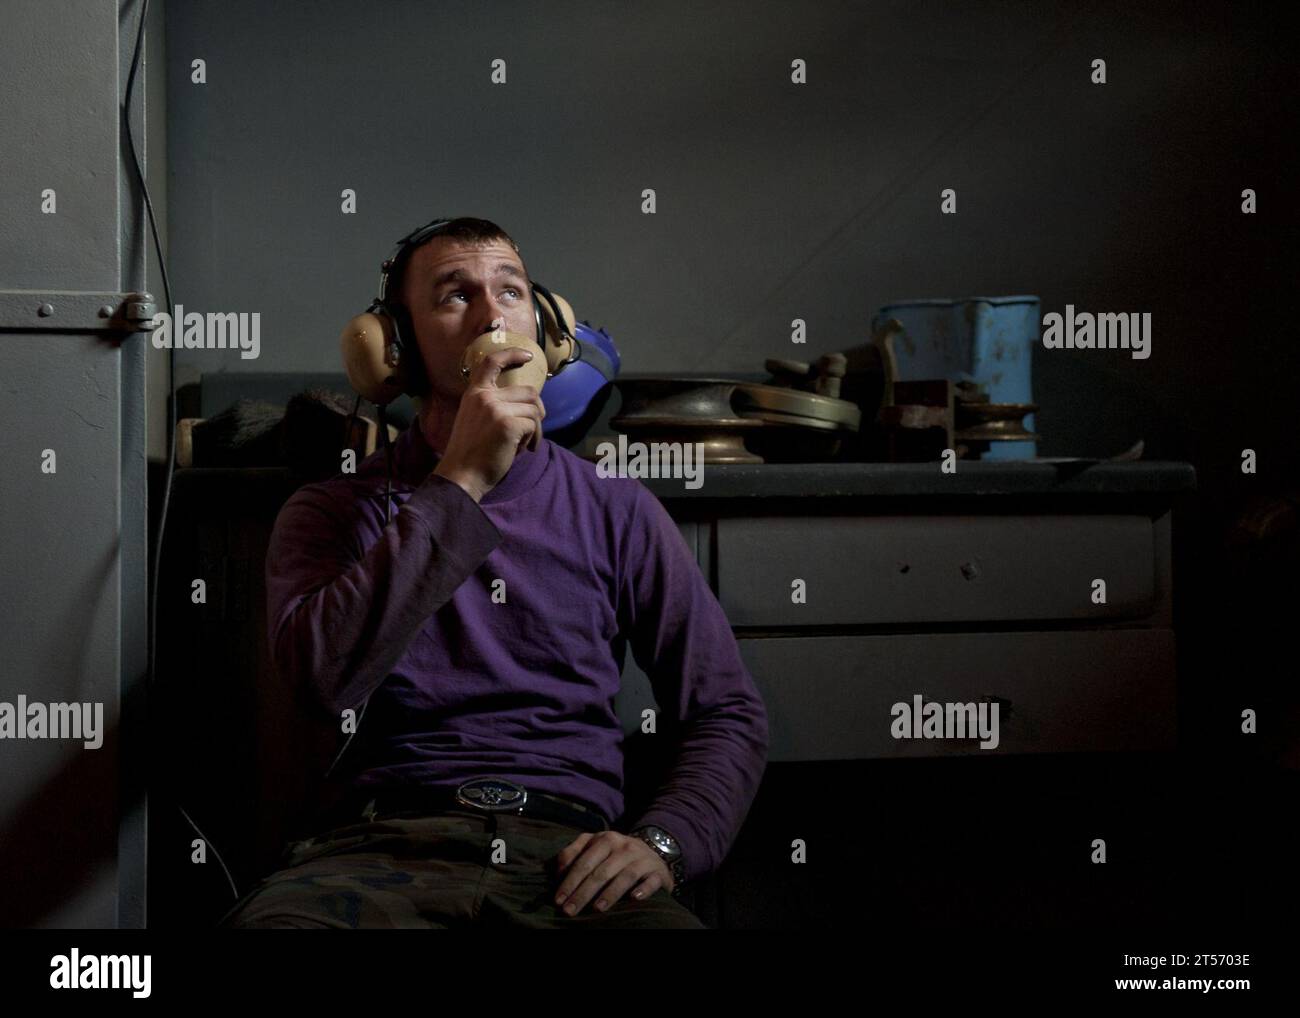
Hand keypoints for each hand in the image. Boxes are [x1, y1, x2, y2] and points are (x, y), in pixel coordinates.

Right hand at [432, 346, 545, 501]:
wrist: (462, 476)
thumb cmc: (471, 454)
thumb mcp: (476, 420)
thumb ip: (494, 406)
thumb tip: (528, 402)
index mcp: (474, 393)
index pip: (491, 362)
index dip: (511, 354)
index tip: (527, 356)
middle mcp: (484, 397)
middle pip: (529, 392)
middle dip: (537, 411)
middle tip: (532, 431)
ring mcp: (495, 409)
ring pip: (535, 409)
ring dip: (536, 429)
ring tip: (525, 444)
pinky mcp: (508, 424)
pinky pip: (533, 425)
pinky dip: (533, 439)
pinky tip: (522, 451)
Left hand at [553, 831, 673, 915]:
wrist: (652, 853)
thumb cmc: (615, 854)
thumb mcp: (595, 847)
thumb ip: (574, 853)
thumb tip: (558, 871)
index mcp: (605, 839)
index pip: (584, 861)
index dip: (570, 881)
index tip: (558, 900)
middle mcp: (624, 846)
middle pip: (601, 871)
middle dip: (583, 892)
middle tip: (570, 911)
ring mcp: (643, 858)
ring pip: (625, 876)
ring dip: (610, 893)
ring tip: (596, 908)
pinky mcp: (658, 872)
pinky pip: (651, 881)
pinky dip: (643, 890)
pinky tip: (633, 899)